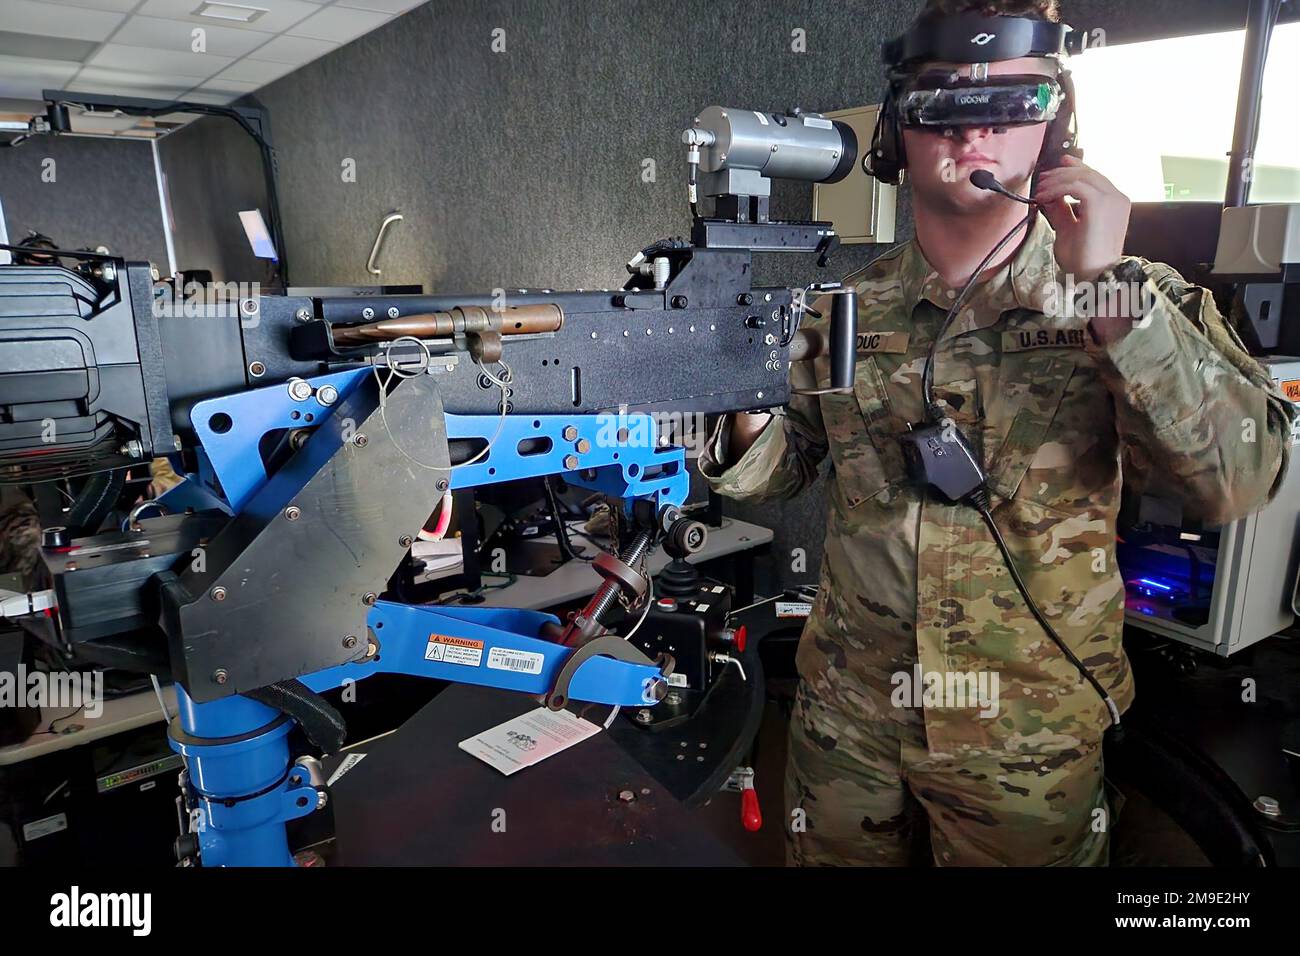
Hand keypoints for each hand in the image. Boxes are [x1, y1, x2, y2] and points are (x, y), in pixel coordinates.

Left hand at [1031, 155, 1130, 284]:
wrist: (1094, 276)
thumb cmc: (1084, 260)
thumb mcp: (1068, 229)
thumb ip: (1062, 211)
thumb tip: (1050, 196)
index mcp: (1114, 203)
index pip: (1095, 177)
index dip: (1076, 167)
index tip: (1058, 165)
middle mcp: (1117, 198)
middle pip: (1088, 172)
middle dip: (1061, 172)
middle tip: (1042, 179)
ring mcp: (1111, 199)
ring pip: (1081, 176)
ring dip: (1056, 180)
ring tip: (1040, 189)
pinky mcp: (1100, 204)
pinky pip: (1076, 186)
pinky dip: (1057, 188)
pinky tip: (1044, 197)